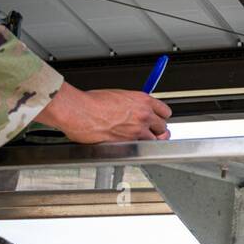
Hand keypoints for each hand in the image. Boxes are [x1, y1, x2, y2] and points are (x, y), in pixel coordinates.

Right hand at [37, 83, 172, 142]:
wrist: (78, 110)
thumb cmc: (91, 101)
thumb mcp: (118, 95)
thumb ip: (132, 104)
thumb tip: (135, 109)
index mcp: (142, 100)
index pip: (165, 111)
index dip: (161, 117)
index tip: (158, 119)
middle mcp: (144, 115)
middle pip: (163, 127)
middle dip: (157, 130)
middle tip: (151, 131)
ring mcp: (137, 130)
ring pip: (155, 140)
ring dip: (149, 140)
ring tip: (140, 139)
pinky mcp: (128, 142)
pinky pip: (141, 147)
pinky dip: (137, 147)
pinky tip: (130, 144)